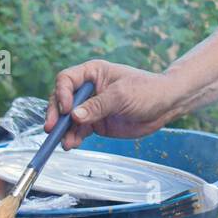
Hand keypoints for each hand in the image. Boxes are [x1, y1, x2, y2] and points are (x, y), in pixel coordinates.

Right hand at [45, 60, 177, 146]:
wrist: (166, 105)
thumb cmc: (147, 91)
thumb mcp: (122, 96)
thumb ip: (98, 106)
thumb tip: (74, 116)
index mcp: (93, 73)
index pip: (67, 79)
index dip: (62, 93)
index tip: (66, 109)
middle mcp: (89, 89)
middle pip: (62, 100)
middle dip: (56, 114)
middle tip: (52, 128)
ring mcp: (92, 107)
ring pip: (69, 118)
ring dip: (64, 130)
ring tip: (66, 142)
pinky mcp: (96, 123)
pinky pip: (79, 130)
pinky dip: (73, 137)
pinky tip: (72, 144)